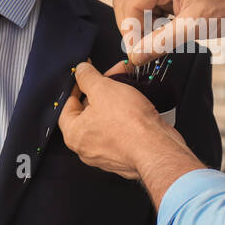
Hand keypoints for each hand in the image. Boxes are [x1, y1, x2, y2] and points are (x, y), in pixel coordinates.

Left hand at [59, 60, 188, 180]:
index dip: (77, 86)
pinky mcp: (125, 153)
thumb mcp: (103, 88)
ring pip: (106, 119)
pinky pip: (121, 129)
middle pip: (88, 111)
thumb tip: (81, 70)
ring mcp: (107, 153)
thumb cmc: (129, 126)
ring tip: (126, 84)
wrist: (157, 148)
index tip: (86, 76)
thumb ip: (88, 76)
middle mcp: (87, 147)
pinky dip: (126, 114)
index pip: (67, 105)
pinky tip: (135, 102)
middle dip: (101, 90)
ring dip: (115, 100)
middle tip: (111, 76)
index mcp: (74, 134)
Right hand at [113, 0, 224, 63]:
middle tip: (144, 52)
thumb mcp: (195, 26)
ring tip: (156, 46)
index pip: (130, 3)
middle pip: (127, 2)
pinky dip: (151, 27)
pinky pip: (149, 10)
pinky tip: (164, 38)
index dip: (130, 31)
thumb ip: (162, 41)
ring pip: (136, 8)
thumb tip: (136, 57)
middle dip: (131, 29)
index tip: (137, 55)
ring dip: (141, 29)